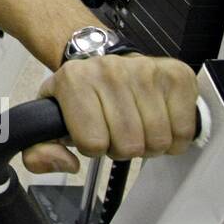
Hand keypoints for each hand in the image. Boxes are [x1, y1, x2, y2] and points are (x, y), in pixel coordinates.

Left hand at [22, 54, 197, 174]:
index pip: (92, 144)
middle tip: (117, 133)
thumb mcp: (47, 120)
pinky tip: (159, 122)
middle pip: (129, 145)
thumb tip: (67, 164)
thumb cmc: (79, 94)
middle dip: (123, 149)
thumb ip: (39, 152)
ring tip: (137, 127)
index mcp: (73, 80)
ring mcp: (145, 70)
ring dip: (150, 144)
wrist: (101, 59)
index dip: (93, 148)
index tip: (91, 134)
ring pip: (158, 140)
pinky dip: (175, 136)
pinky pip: (184, 129)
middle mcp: (109, 70)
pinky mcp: (175, 75)